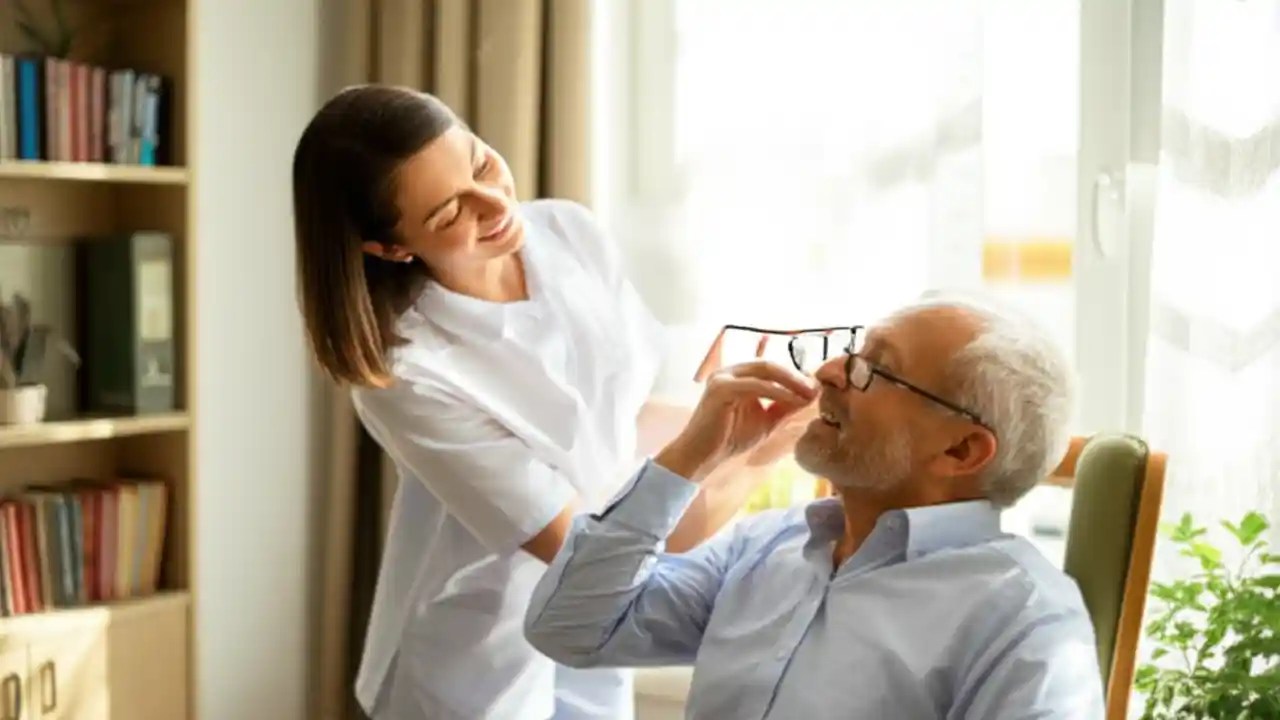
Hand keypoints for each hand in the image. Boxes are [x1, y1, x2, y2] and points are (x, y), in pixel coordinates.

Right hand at [656, 361, 817, 481]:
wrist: (702, 457)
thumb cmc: (730, 439)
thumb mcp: (766, 421)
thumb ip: (784, 406)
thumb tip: (810, 394)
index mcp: (738, 376)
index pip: (771, 368)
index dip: (795, 375)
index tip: (816, 387)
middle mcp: (729, 371)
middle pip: (769, 364)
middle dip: (795, 375)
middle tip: (816, 388)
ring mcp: (723, 377)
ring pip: (764, 370)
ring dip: (790, 381)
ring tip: (809, 394)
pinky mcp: (720, 388)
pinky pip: (756, 385)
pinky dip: (777, 392)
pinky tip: (793, 401)